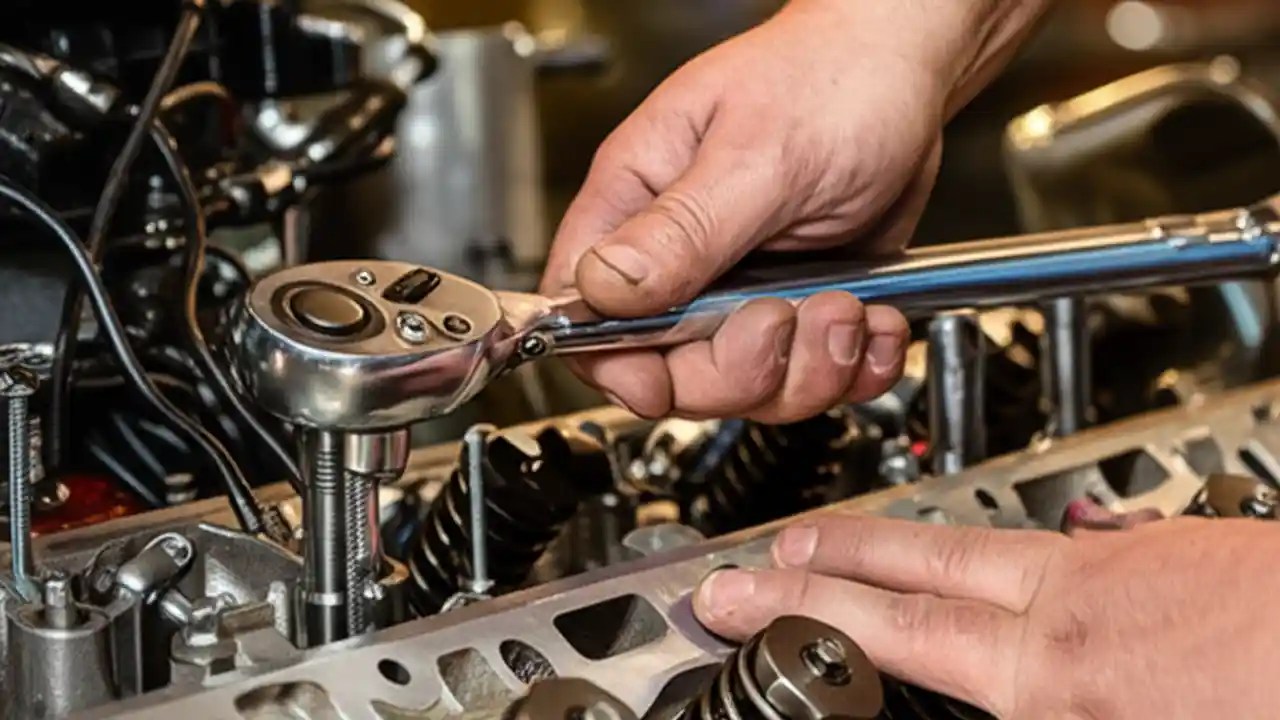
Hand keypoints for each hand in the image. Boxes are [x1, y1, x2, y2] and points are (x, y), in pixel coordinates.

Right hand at [541, 0, 1048, 420]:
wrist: (908, 72)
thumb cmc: (831, 79)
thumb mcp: (757, 154)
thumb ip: (682, 229)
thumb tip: (604, 288)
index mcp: (639, 204)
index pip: (586, 311)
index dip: (619, 361)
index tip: (665, 377)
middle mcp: (682, 255)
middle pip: (673, 370)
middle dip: (740, 367)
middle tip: (785, 315)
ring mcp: (742, 288)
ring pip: (750, 386)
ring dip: (811, 368)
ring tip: (846, 308)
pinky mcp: (799, 305)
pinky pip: (814, 376)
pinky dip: (855, 367)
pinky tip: (874, 323)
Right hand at [694, 514, 1279, 717]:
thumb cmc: (1272, 691)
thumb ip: (1041, 702)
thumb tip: (993, 690)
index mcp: (1057, 673)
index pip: (891, 629)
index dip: (800, 611)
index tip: (737, 596)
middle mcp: (1075, 604)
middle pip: (917, 566)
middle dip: (827, 557)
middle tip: (765, 554)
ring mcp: (1119, 563)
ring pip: (978, 547)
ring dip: (900, 549)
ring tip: (848, 550)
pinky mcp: (1164, 547)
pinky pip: (1050, 546)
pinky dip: (993, 554)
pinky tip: (1004, 568)